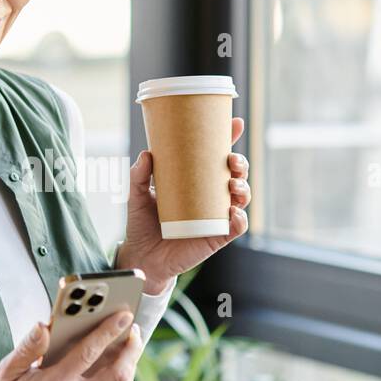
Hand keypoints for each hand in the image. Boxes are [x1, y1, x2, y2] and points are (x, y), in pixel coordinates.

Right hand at [0, 309, 145, 380]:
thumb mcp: (7, 370)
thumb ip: (28, 347)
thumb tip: (43, 325)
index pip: (90, 352)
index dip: (109, 331)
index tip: (124, 315)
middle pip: (117, 374)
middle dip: (131, 349)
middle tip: (133, 331)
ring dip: (130, 368)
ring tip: (129, 348)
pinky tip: (119, 372)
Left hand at [117, 117, 250, 292]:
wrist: (142, 256)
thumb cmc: (142, 223)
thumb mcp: (136, 195)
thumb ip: (138, 175)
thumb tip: (147, 154)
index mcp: (195, 181)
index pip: (216, 157)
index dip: (229, 139)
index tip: (235, 123)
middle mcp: (210, 196)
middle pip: (236, 175)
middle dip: (241, 164)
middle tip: (231, 161)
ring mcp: (215, 216)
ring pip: (241, 198)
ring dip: (243, 188)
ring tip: (231, 185)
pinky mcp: (217, 237)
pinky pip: (236, 227)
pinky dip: (240, 219)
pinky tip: (233, 212)